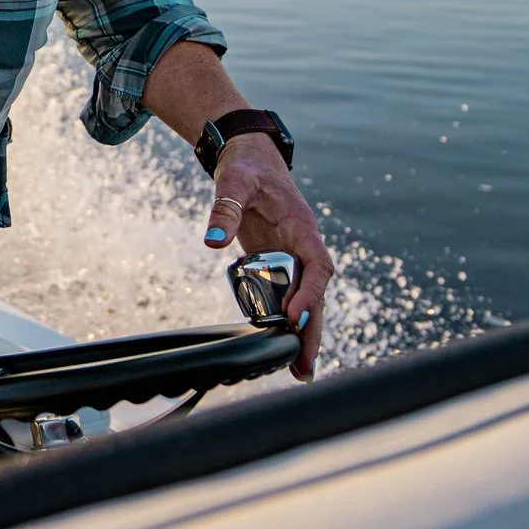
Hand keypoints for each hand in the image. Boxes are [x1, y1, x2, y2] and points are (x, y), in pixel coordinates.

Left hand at [202, 136, 335, 379]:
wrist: (250, 157)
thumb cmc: (247, 167)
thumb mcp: (233, 182)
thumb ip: (224, 210)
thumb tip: (212, 241)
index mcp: (302, 226)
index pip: (317, 264)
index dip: (311, 292)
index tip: (296, 317)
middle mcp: (304, 245)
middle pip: (316, 293)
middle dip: (313, 330)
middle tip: (305, 366)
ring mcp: (293, 256)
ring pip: (305, 299)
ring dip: (304, 334)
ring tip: (299, 371)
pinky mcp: (280, 262)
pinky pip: (288, 295)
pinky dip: (288, 320)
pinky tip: (281, 346)